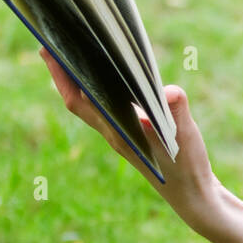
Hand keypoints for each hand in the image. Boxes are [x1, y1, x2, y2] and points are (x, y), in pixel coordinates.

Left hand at [39, 47, 225, 232]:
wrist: (195, 198)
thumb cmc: (187, 169)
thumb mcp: (185, 139)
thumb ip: (176, 114)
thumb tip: (169, 92)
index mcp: (117, 133)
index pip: (79, 100)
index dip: (61, 75)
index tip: (47, 49)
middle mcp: (115, 134)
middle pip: (79, 101)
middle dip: (63, 74)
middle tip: (52, 45)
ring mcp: (124, 136)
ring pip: (93, 106)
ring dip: (82, 82)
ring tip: (79, 56)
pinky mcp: (136, 137)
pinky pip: (111, 109)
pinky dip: (105, 91)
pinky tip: (115, 80)